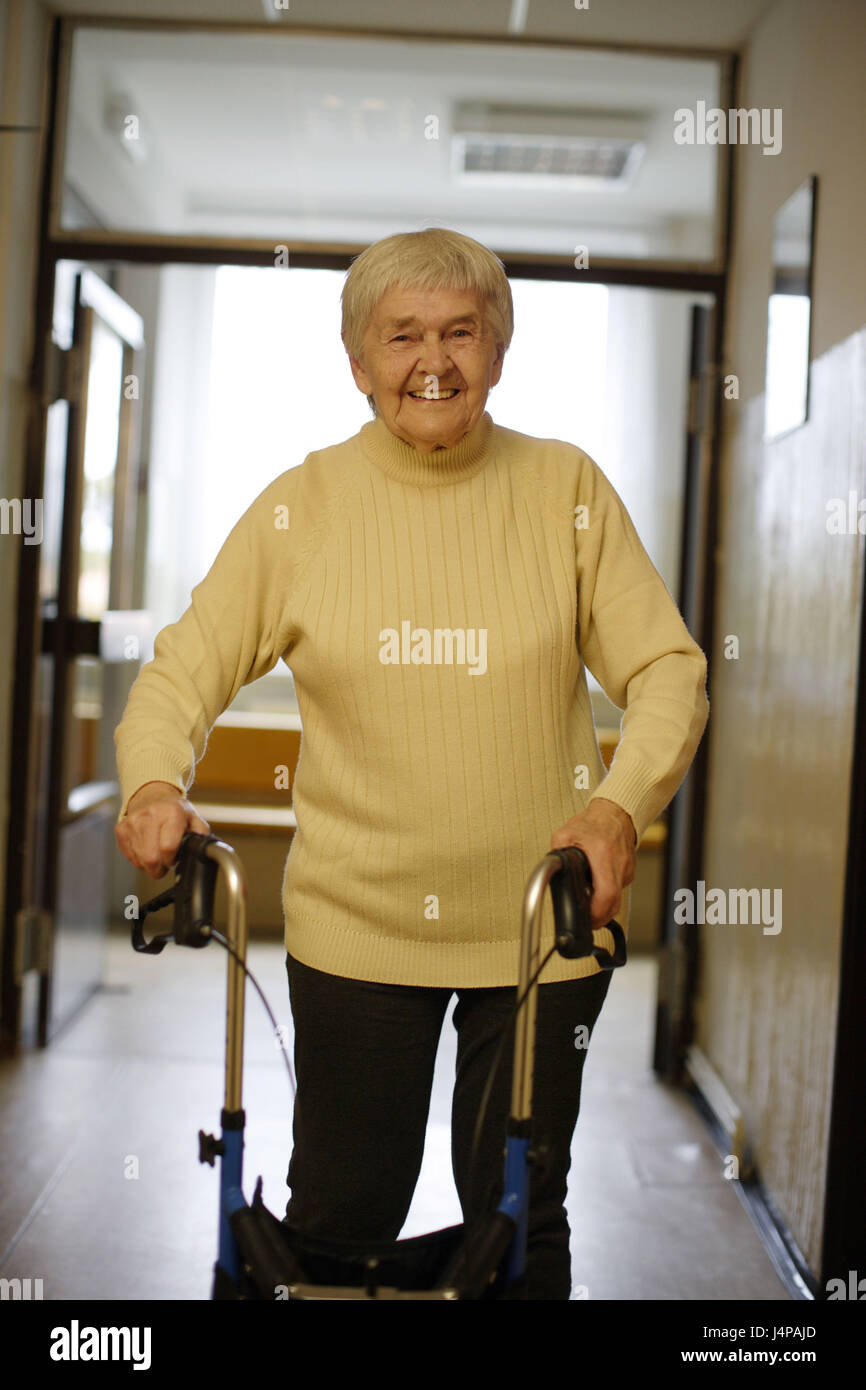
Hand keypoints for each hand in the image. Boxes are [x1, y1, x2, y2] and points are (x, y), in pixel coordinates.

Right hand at [115, 780, 210, 879]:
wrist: (151, 795)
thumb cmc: (173, 809)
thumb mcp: (193, 817)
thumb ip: (201, 835)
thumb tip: (203, 851)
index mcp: (171, 812)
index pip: (168, 848)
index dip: (172, 860)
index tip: (174, 858)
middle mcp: (149, 815)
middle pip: (151, 859)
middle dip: (160, 868)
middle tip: (165, 862)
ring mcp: (132, 822)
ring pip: (140, 861)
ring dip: (150, 864)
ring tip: (156, 853)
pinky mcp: (121, 829)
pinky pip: (130, 857)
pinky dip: (139, 859)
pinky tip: (146, 849)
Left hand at [549, 798, 635, 929]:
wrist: (615, 813)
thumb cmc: (592, 823)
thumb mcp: (565, 834)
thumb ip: (556, 853)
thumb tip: (550, 869)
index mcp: (602, 854)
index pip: (606, 894)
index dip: (597, 912)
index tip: (587, 917)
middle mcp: (618, 864)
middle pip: (615, 903)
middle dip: (600, 917)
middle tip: (587, 920)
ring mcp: (627, 868)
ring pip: (618, 899)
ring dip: (604, 905)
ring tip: (590, 903)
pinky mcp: (630, 871)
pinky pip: (620, 889)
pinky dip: (609, 893)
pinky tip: (598, 888)